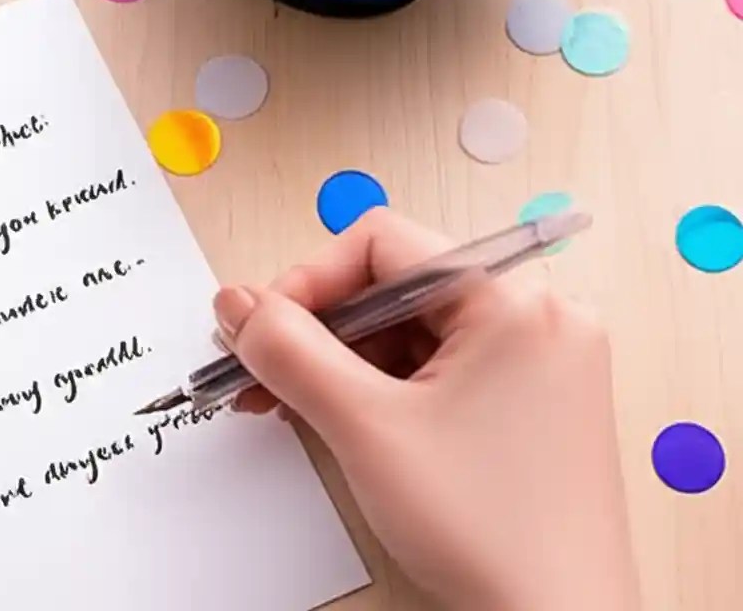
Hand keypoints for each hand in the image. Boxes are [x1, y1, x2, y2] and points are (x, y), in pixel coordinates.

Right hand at [216, 208, 639, 610]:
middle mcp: (537, 317)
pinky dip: (380, 388)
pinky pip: (436, 366)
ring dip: (342, 363)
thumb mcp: (364, 428)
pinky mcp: (528, 399)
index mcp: (514, 302)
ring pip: (410, 329)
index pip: (383, 243)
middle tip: (262, 373)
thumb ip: (289, 351)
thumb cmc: (490, 532)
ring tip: (294, 407)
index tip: (264, 329)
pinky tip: (339, 419)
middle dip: (318, 331)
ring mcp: (538, 360)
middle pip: (393, 286)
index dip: (308, 280)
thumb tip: (236, 304)